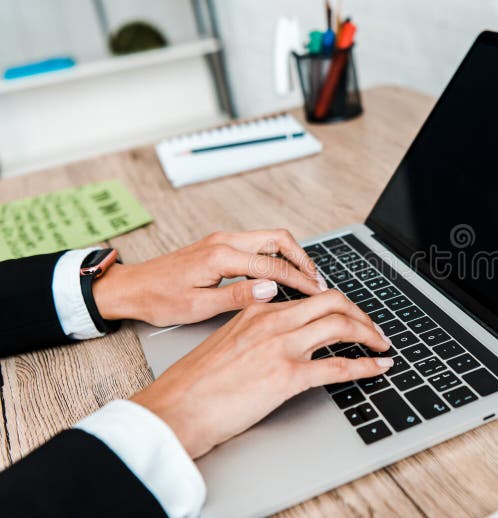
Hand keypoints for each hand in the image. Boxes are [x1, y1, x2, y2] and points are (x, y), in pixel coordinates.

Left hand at [93, 229, 327, 326]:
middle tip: (317, 281)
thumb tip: (271, 290)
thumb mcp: (198, 306)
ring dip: (291, 255)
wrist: (131, 287)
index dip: (299, 280)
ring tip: (305, 278)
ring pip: (269, 238)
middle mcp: (224, 240)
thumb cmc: (159, 299)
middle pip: (278, 238)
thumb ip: (238, 296)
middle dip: (302, 258)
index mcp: (221, 255)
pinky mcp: (219, 245)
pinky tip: (282, 273)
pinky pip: (257, 243)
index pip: (273, 264)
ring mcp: (221, 239)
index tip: (316, 292)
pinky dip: (276, 255)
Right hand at [131, 290, 393, 457]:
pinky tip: (379, 367)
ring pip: (341, 325)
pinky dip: (366, 365)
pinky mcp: (287, 376)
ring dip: (369, 333)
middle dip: (361, 313)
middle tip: (374, 329)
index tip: (350, 314)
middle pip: (333, 302)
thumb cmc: (195, 384)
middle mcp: (273, 322)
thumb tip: (276, 337)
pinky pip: (339, 365)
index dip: (338, 304)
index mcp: (258, 311)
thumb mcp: (226, 342)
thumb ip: (254, 332)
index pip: (310, 297)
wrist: (175, 408)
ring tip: (382, 344)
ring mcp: (281, 346)